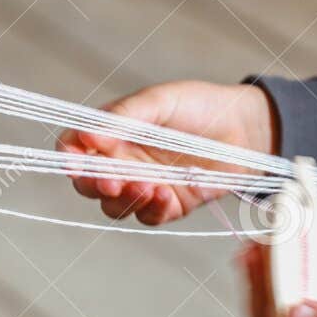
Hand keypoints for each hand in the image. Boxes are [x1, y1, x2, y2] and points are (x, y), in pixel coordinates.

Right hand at [57, 81, 277, 224]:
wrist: (247, 128)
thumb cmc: (200, 106)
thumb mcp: (160, 100)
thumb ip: (125, 115)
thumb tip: (88, 134)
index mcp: (111, 133)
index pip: (75, 147)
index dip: (68, 155)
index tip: (73, 160)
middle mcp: (121, 161)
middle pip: (88, 183)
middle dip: (93, 184)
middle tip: (110, 180)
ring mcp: (143, 185)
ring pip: (113, 206)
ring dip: (123, 200)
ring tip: (145, 186)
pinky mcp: (168, 205)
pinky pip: (148, 216)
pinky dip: (152, 209)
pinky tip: (167, 194)